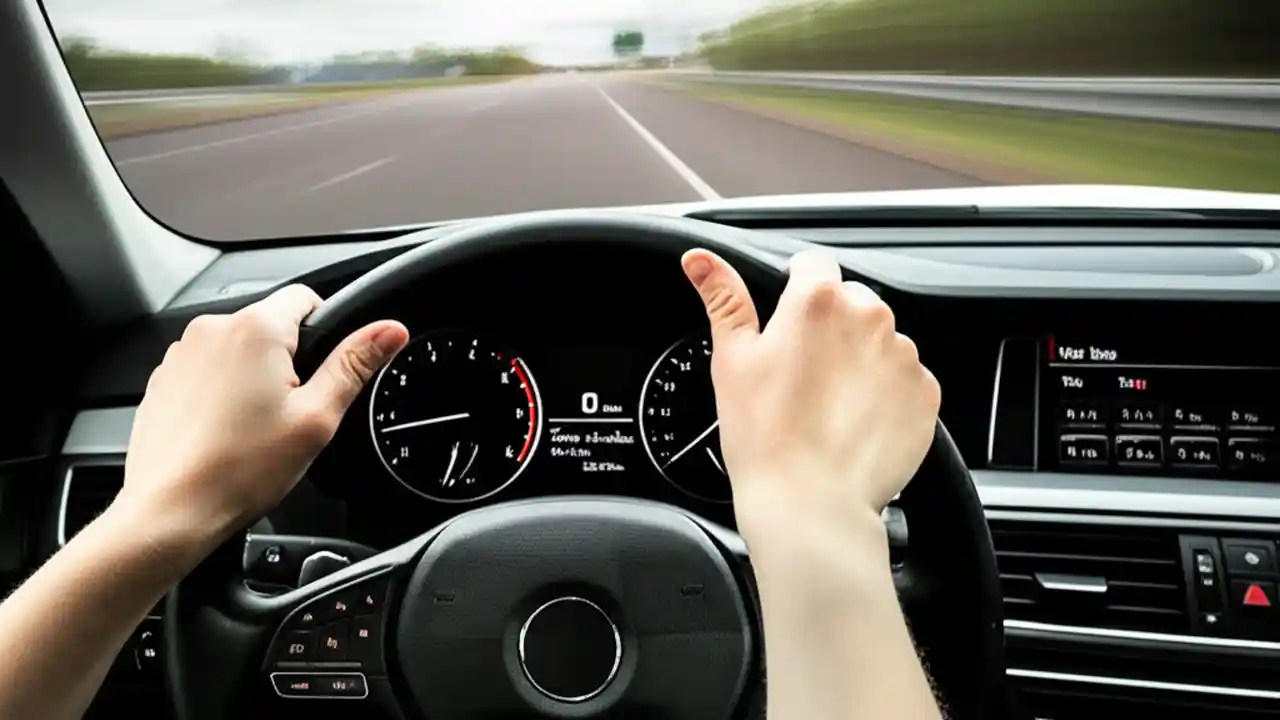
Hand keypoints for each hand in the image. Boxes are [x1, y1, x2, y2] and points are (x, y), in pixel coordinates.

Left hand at [119, 285, 407, 563]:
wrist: (171, 509)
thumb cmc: (240, 469)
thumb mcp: (317, 417)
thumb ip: (354, 365)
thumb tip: (390, 329)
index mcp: (256, 329)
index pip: (308, 298)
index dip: (327, 332)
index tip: (325, 372)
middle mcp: (213, 329)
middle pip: (273, 327)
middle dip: (290, 362)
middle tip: (292, 413)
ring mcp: (182, 354)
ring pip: (240, 351)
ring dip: (255, 377)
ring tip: (255, 428)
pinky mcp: (165, 379)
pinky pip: (209, 371)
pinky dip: (223, 393)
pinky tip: (227, 432)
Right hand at [681, 249, 939, 548]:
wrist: (811, 505)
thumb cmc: (765, 437)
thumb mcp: (731, 360)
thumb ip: (723, 299)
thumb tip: (701, 259)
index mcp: (818, 301)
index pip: (812, 265)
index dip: (794, 290)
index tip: (786, 324)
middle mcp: (869, 318)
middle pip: (850, 302)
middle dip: (829, 329)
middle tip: (800, 376)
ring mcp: (902, 356)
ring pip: (878, 341)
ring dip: (858, 360)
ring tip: (826, 405)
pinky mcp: (924, 393)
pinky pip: (903, 379)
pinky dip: (883, 393)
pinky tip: (852, 421)